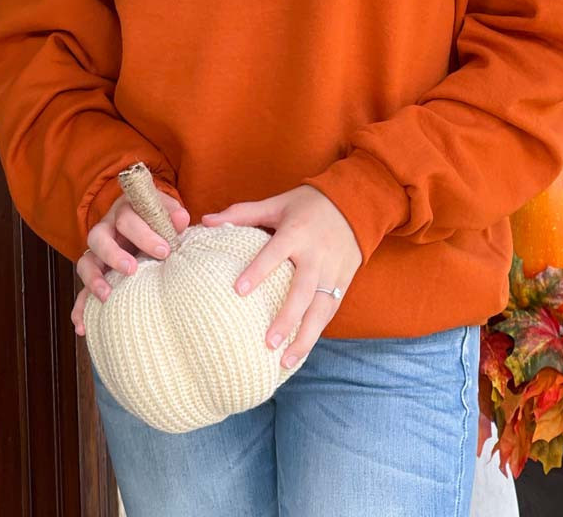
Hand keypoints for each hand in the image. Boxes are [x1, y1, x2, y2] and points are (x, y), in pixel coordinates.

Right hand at [71, 187, 189, 336]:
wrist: (145, 222)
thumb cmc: (156, 218)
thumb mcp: (164, 211)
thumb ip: (172, 213)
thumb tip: (182, 219)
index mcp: (123, 211)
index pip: (127, 219)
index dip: (144, 235)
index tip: (164, 251)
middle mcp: (106, 229)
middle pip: (99, 237)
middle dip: (114, 255)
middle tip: (132, 270)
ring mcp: (97, 252)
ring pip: (85, 262)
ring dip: (94, 280)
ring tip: (107, 296)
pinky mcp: (95, 273)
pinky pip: (82, 290)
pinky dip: (81, 308)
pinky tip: (83, 326)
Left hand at [202, 184, 361, 368]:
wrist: (356, 203)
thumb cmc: (309, 203)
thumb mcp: (278, 203)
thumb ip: (243, 213)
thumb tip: (206, 220)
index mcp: (296, 232)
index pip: (274, 253)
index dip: (257, 271)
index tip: (238, 292)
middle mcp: (316, 255)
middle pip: (302, 290)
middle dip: (287, 318)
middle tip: (268, 342)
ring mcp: (333, 271)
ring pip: (320, 308)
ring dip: (304, 336)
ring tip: (285, 360)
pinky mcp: (345, 282)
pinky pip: (331, 311)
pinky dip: (317, 332)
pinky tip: (301, 351)